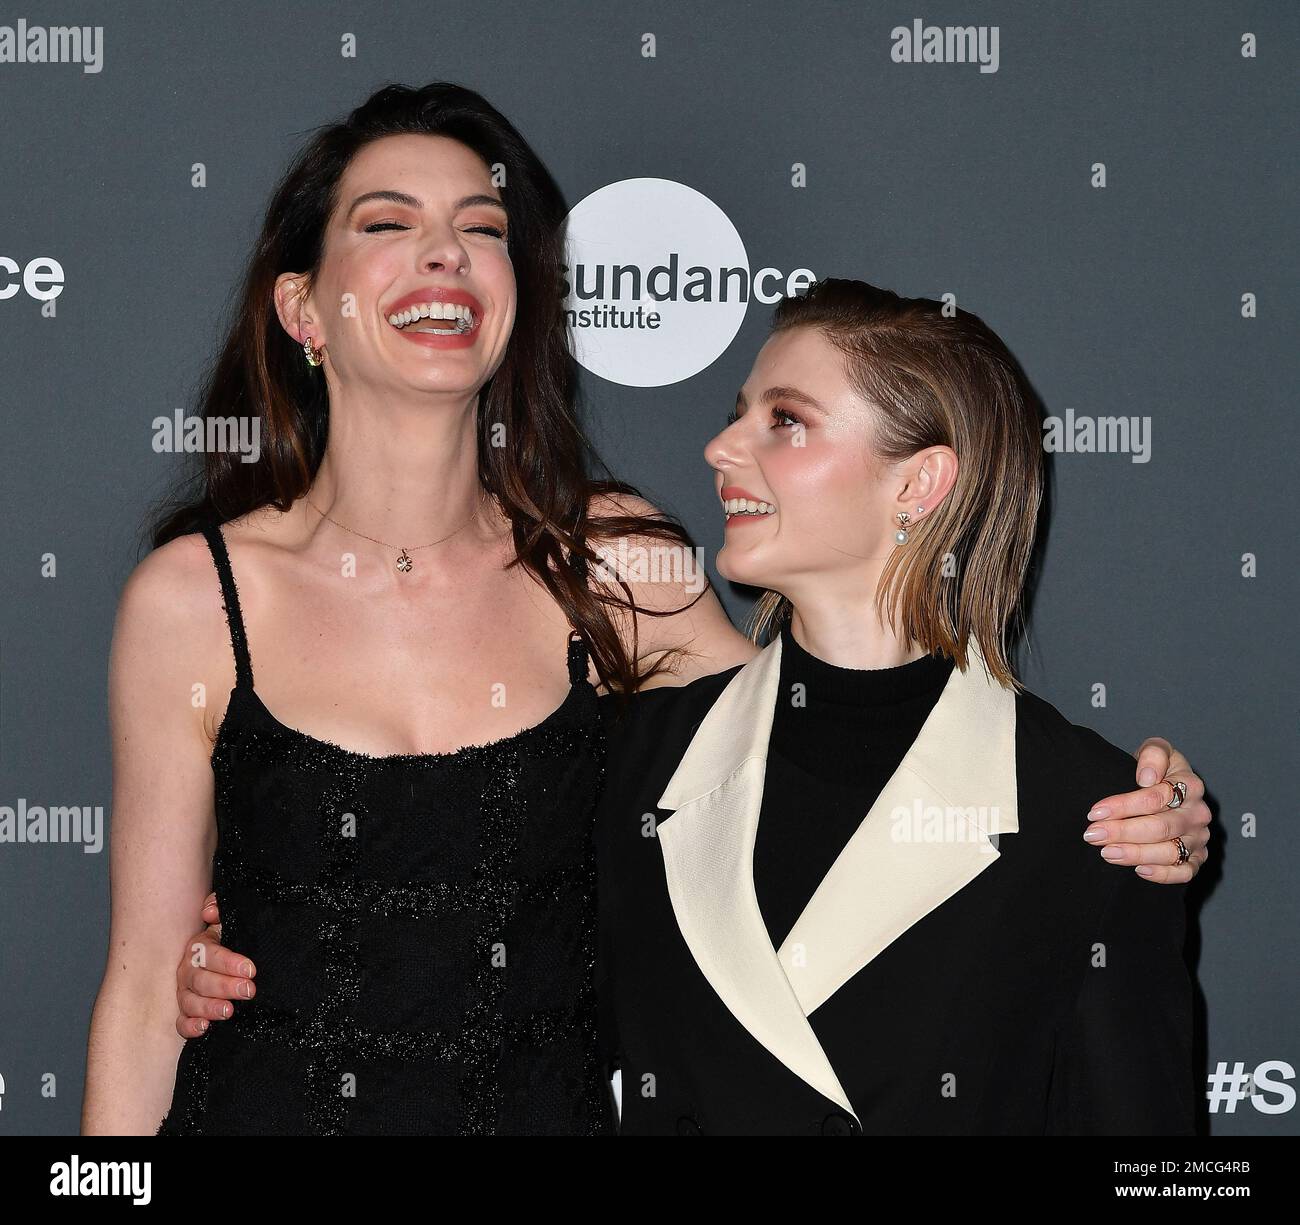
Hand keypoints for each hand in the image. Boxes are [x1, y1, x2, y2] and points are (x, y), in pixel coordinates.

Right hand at [174, 891, 255, 1037]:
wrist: (234, 955)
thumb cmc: (233, 938)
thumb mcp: (231, 920)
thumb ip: (221, 908)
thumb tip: (210, 912)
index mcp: (199, 947)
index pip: (209, 954)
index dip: (229, 963)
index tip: (251, 970)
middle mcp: (188, 970)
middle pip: (200, 980)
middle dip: (225, 986)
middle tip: (249, 990)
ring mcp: (186, 992)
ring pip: (189, 1002)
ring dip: (208, 1007)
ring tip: (229, 1011)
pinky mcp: (187, 1013)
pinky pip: (182, 1022)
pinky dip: (190, 1027)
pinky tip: (204, 1028)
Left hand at [1083, 738, 1209, 883]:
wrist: (1164, 786)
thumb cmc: (1155, 769)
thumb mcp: (1154, 749)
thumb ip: (1153, 754)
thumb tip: (1147, 778)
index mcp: (1190, 786)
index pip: (1155, 798)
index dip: (1123, 806)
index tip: (1095, 812)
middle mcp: (1198, 814)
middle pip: (1161, 827)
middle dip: (1123, 832)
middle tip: (1093, 835)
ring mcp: (1199, 838)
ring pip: (1171, 852)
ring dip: (1136, 854)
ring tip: (1106, 852)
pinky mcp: (1197, 858)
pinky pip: (1185, 872)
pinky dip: (1163, 875)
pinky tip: (1138, 870)